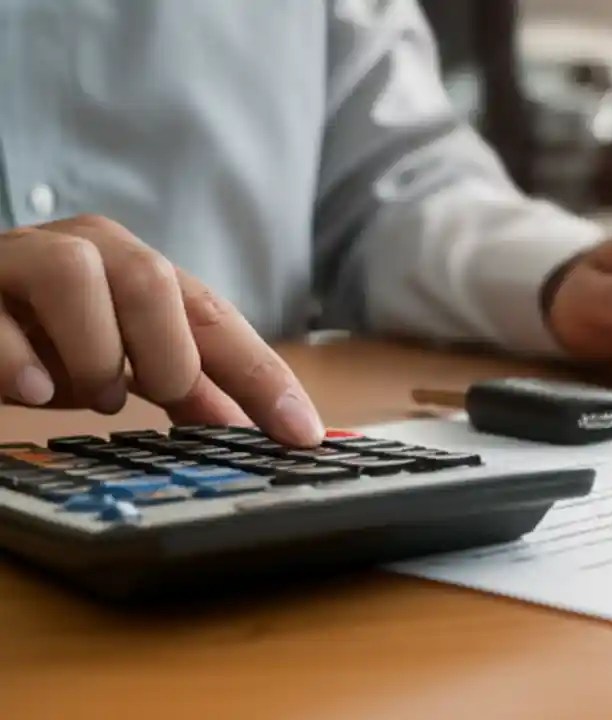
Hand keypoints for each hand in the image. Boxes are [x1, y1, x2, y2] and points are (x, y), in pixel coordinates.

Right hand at [0, 215, 323, 445]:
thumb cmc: (42, 337)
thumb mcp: (120, 363)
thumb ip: (184, 388)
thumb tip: (253, 426)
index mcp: (135, 272)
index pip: (216, 320)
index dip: (263, 377)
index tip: (302, 433)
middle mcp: (84, 253)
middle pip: (151, 279)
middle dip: (167, 352)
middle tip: (156, 394)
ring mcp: (18, 262)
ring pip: (73, 273)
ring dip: (95, 349)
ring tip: (91, 393)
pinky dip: (20, 359)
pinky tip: (34, 391)